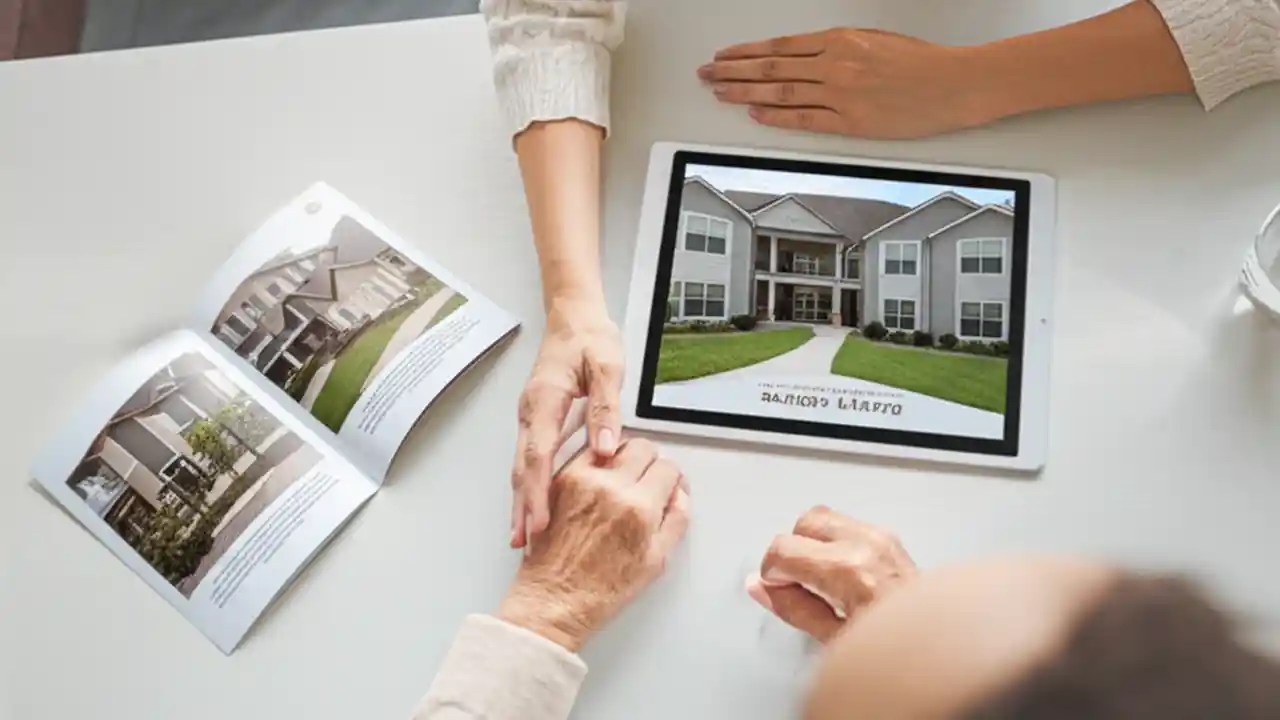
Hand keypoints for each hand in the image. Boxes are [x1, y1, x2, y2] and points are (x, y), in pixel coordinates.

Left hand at [498, 439, 690, 650]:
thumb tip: (680, 496)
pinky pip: (584, 452)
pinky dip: (596, 459)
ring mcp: (581, 480)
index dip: (673, 479)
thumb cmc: (598, 590)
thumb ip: (676, 521)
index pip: (668, 468)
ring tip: (622, 481)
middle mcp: (610, 487)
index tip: (669, 486)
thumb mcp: (655, 562)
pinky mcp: (559, 480)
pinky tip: (599, 480)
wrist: (553, 599)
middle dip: (651, 462)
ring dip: (623, 456)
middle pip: (643, 447)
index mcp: (639, 508)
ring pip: (613, 444)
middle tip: (648, 480)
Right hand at [511, 298, 623, 547]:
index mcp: (545, 401)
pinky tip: (535, 507)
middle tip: (525, 544)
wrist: (574, 317)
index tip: (540, 522)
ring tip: (523, 538)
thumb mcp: (606, 367)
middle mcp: (531, 414)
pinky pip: (530, 460)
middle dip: (522, 508)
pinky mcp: (538, 422)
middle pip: (522, 469)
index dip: (538, 492)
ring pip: (522, 467)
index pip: (538, 454)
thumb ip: (604, 408)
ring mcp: (531, 419)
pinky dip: (529, 487)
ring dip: (522, 502)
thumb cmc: (589, 339)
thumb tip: (605, 450)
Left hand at [698, 28, 995, 139]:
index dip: (747, 52)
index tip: (724, 55)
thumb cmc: (920, 61)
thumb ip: (836, 47)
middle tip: (706, 74)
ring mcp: (840, 95)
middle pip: (771, 69)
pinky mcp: (850, 123)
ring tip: (720, 92)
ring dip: (745, 94)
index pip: (779, 47)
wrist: (953, 83)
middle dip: (733, 71)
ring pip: (780, 93)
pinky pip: (804, 120)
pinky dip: (776, 118)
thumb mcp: (874, 38)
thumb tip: (802, 59)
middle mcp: (834, 65)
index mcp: (839, 39)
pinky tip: (755, 115)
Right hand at [747, 506, 915, 641]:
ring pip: (824, 518)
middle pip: (803, 523)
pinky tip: (839, 571)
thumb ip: (792, 607)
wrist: (940, 642)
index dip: (770, 572)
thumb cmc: (896, 648)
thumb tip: (761, 588)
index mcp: (847, 570)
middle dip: (791, 551)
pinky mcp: (890, 538)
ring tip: (818, 577)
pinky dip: (834, 542)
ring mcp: (881, 537)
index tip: (775, 588)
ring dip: (812, 543)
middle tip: (794, 581)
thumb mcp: (832, 638)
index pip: (783, 549)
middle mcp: (866, 544)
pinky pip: (847, 525)